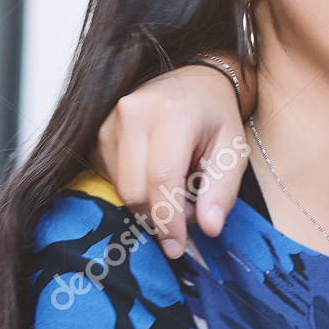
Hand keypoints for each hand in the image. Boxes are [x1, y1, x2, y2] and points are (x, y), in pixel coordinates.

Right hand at [92, 63, 249, 256]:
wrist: (192, 80)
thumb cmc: (215, 117)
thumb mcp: (233, 150)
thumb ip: (222, 190)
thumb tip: (208, 229)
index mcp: (171, 114)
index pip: (162, 178)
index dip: (168, 220)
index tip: (177, 247)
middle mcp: (132, 113)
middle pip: (135, 190)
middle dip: (159, 216)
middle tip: (187, 208)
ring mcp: (108, 121)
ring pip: (120, 189)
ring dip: (147, 203)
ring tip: (176, 186)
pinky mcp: (95, 132)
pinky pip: (108, 179)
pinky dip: (133, 189)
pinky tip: (153, 176)